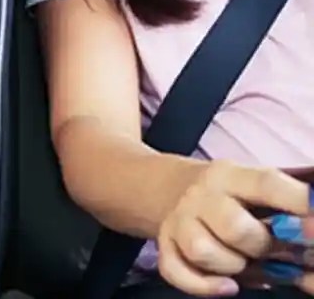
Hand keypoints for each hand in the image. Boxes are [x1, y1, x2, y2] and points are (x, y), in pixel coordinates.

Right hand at [157, 161, 312, 295]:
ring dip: (231, 265)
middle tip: (273, 248)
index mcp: (233, 175)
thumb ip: (287, 217)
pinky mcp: (164, 243)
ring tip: (244, 261)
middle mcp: (202, 195)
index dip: (297, 203)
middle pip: (234, 226)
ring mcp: (179, 219)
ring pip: (202, 250)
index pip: (266, 184)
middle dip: (261, 246)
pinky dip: (202, 285)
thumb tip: (313, 261)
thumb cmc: (231, 198)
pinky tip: (226, 286)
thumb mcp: (257, 193)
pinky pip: (175, 270)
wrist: (173, 188)